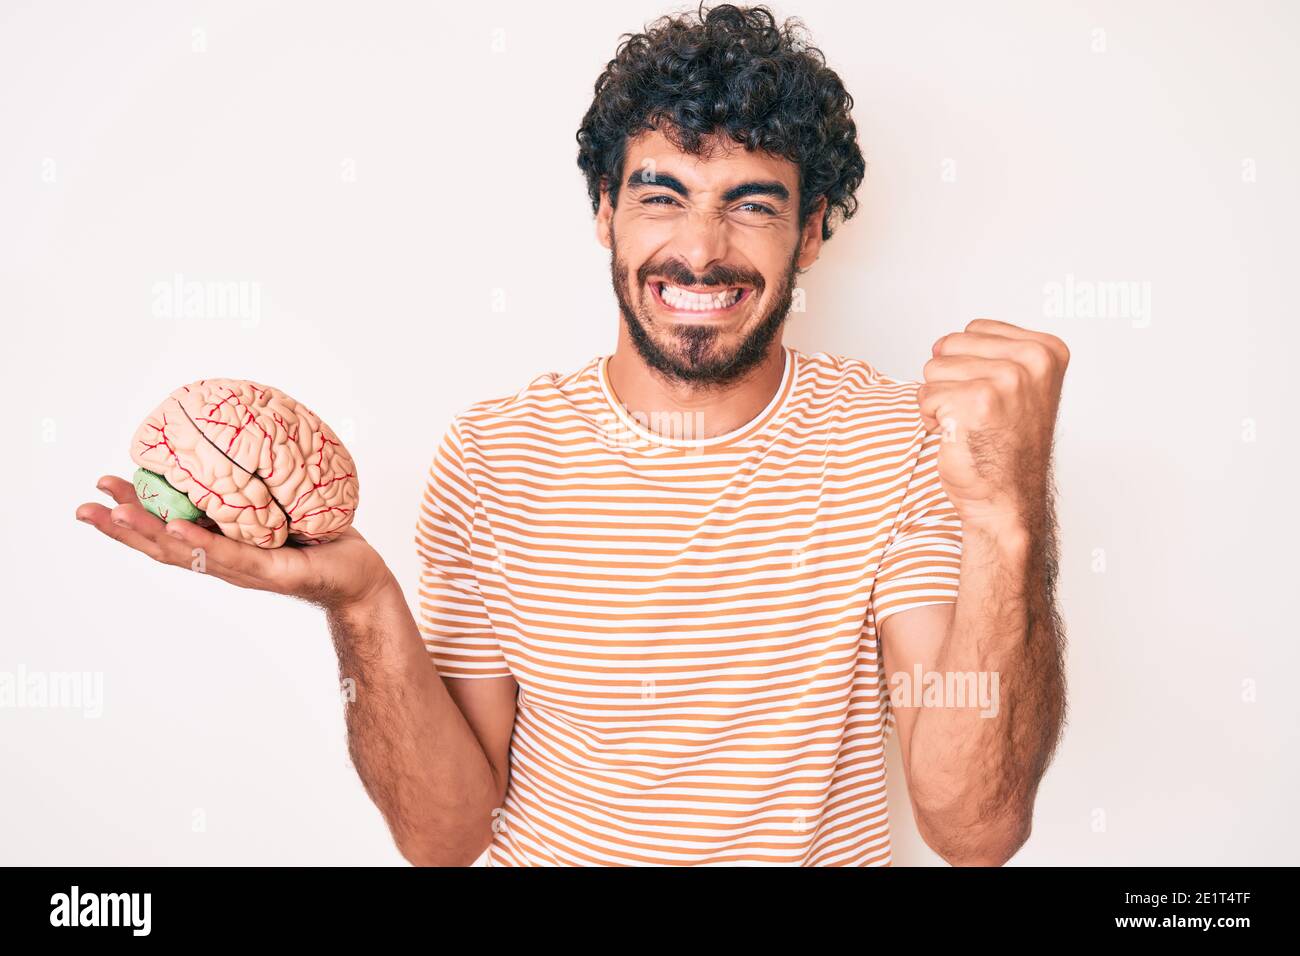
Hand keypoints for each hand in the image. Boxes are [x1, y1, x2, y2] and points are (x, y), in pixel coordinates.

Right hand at [75, 475, 394, 612]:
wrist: (358, 575)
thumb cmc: (318, 538)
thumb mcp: (277, 506)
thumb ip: (251, 485)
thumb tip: (231, 440)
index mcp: (221, 544)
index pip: (166, 528)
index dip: (133, 512)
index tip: (103, 486)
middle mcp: (225, 560)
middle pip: (163, 546)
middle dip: (122, 528)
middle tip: (84, 508)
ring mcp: (244, 569)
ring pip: (188, 554)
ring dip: (149, 535)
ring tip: (117, 516)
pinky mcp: (272, 572)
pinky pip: (232, 556)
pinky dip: (202, 543)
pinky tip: (179, 529)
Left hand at [919, 319, 1069, 529]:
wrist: (1008, 499)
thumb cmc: (1006, 448)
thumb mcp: (1017, 386)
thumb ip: (990, 354)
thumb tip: (941, 343)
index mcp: (1047, 350)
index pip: (974, 329)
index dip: (969, 365)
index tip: (994, 398)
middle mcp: (1032, 361)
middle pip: (950, 345)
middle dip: (950, 381)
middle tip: (978, 415)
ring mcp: (1007, 379)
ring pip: (933, 369)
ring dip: (940, 401)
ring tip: (969, 425)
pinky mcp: (976, 401)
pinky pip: (925, 395)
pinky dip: (932, 419)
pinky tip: (958, 437)